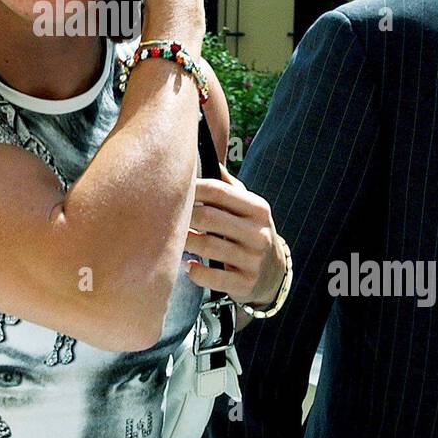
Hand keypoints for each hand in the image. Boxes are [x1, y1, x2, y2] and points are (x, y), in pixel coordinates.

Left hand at [184, 163, 284, 305]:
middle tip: (163, 216)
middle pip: (209, 217)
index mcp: (258, 209)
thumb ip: (229, 185)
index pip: (219, 191)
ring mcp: (253, 260)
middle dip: (184, 216)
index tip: (170, 187)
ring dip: (184, 242)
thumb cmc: (250, 232)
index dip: (191, 187)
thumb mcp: (248, 208)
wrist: (274, 273)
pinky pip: (212, 277)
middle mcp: (259, 233)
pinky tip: (188, 266)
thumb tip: (205, 154)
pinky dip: (195, 271)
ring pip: (207, 246)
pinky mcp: (245, 284)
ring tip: (173, 239)